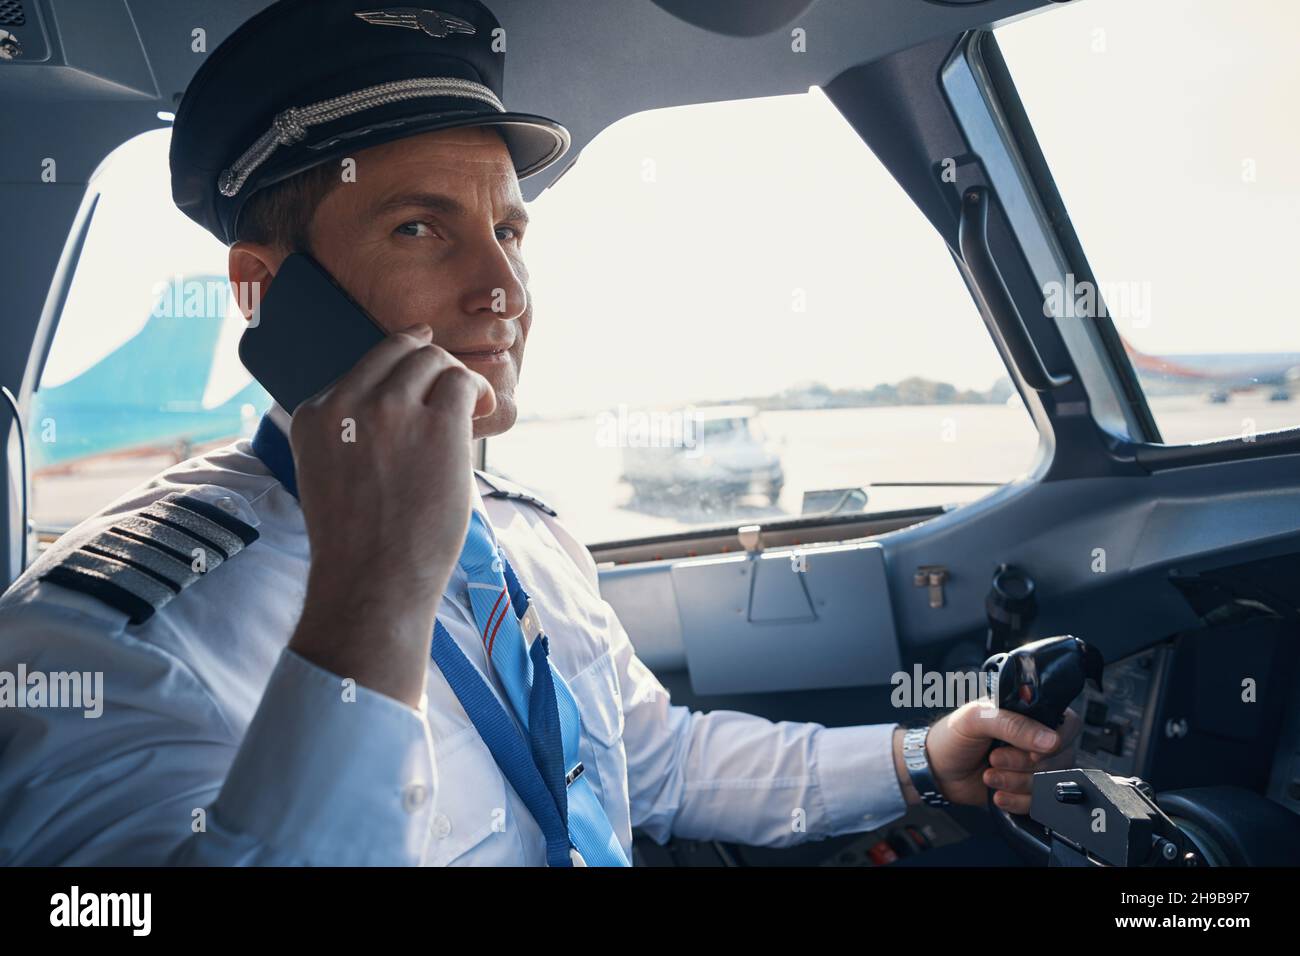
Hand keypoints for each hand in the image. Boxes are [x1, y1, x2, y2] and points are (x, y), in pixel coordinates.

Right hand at [287, 323, 495, 704]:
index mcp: (314, 415)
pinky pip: (462, 383)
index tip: (418, 374)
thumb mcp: (327, 473)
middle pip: (401, 353)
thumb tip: (393, 404)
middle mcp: (348, 403)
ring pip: (433, 360)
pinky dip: (479, 390)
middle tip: (449, 389)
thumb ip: (348, 434)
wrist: (372, 583)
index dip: (397, 369)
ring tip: (471, 402)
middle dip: (429, 365)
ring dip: (455, 376)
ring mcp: (392, 410)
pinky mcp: (437, 425)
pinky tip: (484, 408)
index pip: (363, 367)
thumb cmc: (358, 542)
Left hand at [897, 702, 1081, 814]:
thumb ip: (1013, 724)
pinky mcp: (1026, 790)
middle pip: (1061, 758)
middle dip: (1024, 764)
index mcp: (1029, 713)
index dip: (1054, 741)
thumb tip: (1050, 739)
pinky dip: (1018, 801)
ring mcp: (1033, 766)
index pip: (1067, 724)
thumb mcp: (976, 719)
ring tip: (990, 775)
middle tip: (995, 758)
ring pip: (1050, 783)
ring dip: (1017, 783)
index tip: (1029, 751)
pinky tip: (998, 794)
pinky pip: (1039, 803)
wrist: (934, 770)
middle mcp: (1036, 739)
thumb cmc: (951, 737)